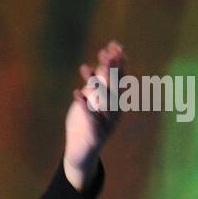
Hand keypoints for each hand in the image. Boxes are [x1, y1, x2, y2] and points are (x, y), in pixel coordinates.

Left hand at [64, 40, 125, 190]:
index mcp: (116, 102)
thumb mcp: (92, 100)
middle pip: (115, 87)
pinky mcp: (96, 135)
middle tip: (105, 53)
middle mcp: (115, 111)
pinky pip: (91, 119)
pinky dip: (85, 106)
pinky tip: (77, 93)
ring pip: (104, 102)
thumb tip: (104, 58)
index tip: (114, 45)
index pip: (120, 78)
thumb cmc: (86, 124)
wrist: (81, 154)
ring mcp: (107, 124)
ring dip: (96, 84)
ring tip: (85, 68)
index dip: (118, 62)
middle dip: (110, 69)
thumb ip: (98, 81)